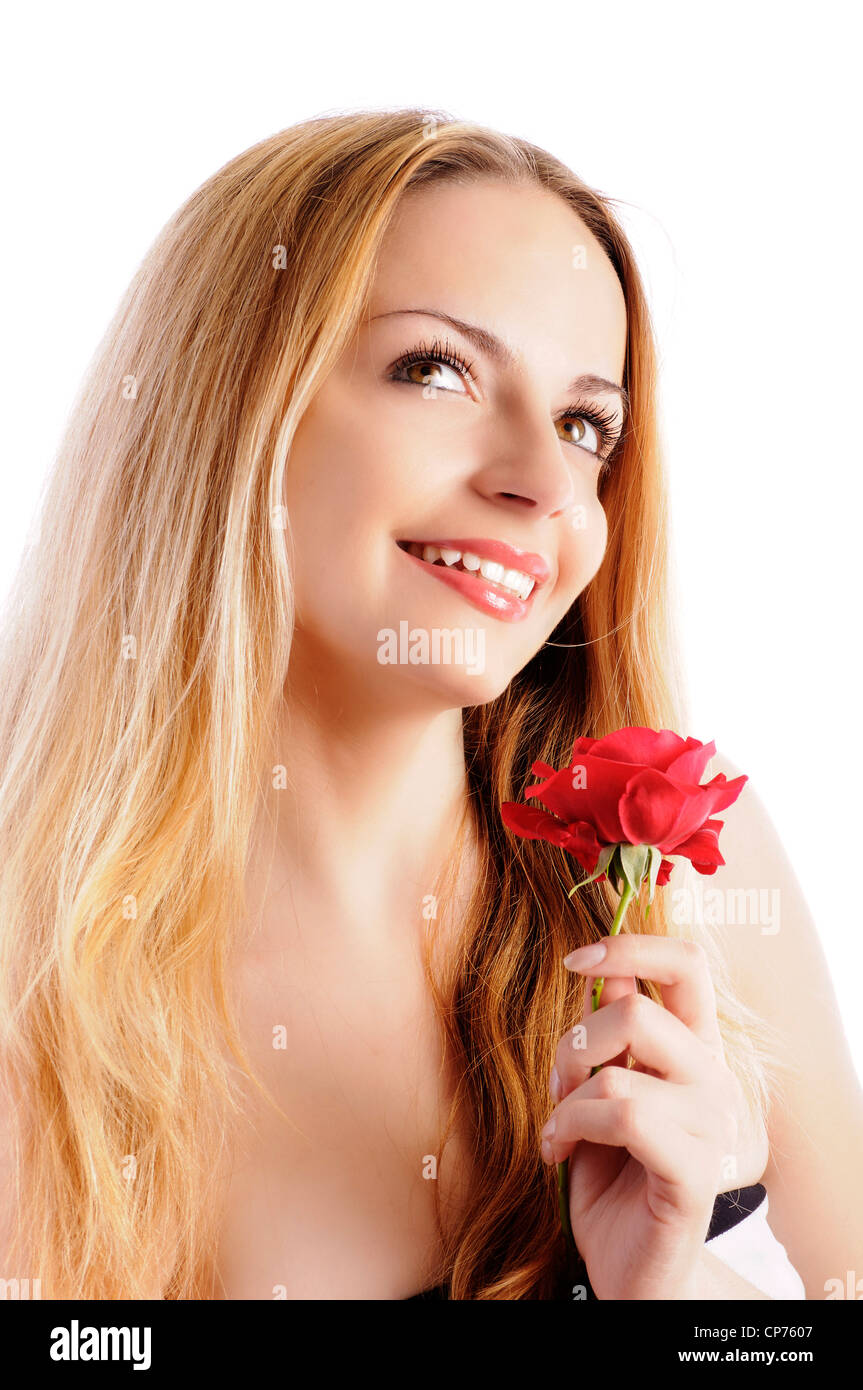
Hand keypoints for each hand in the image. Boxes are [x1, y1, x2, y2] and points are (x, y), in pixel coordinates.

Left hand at [543, 934, 743, 1299]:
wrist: (629, 1269)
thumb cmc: (610, 1174)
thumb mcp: (599, 1089)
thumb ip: (608, 1034)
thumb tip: (602, 966)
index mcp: (694, 1049)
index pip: (688, 964)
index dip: (631, 945)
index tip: (576, 961)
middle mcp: (712, 1078)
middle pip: (635, 1011)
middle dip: (573, 1043)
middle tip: (559, 1086)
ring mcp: (710, 1126)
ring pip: (616, 1073)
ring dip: (565, 1101)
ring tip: (556, 1129)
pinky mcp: (692, 1173)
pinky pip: (624, 1118)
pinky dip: (572, 1128)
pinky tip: (557, 1150)